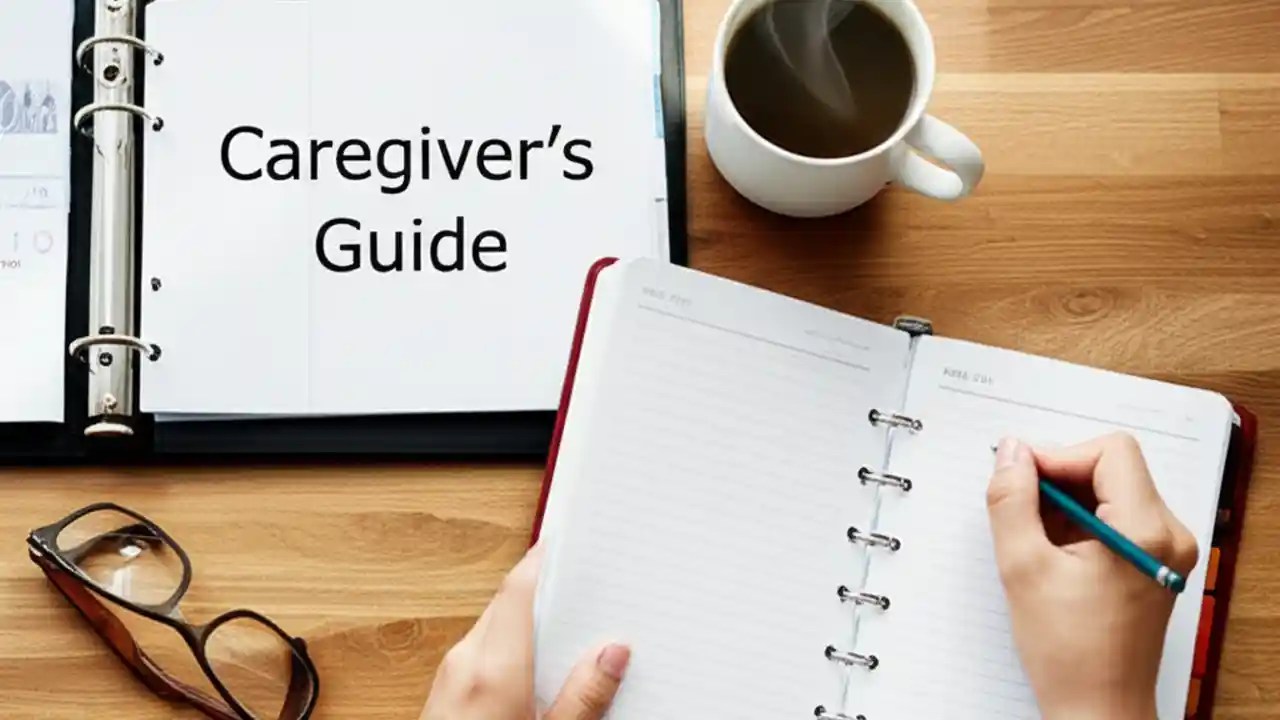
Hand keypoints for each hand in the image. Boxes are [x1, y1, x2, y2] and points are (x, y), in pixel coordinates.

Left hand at [420, 545, 630, 719]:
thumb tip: (614, 651)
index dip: (547, 558)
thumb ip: (583, 698)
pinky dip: (513, 654)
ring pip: (496, 632)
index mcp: (492, 666)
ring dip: (532, 629)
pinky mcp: (442, 697)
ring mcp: (447, 678)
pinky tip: (542, 677)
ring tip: (577, 642)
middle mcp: (464, 661)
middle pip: (511, 607)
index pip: (520, 586)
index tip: (575, 541)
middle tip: (594, 596)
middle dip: (550, 598)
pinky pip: (482, 657)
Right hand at [986, 433, 1198, 719]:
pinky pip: (1116, 515)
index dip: (1059, 456)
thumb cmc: (1068, 651)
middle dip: (1059, 479)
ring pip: (1111, 489)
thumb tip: (1010, 453)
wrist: (1097, 707)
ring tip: (1035, 539)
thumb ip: (1012, 500)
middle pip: (1112, 467)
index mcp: (1146, 532)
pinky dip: (1079, 521)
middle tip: (1021, 510)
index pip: (1110, 452)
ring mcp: (1165, 550)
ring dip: (1066, 501)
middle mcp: (1168, 535)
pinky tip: (1053, 552)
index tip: (1021, 478)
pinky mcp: (1154, 561)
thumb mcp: (1023, 566)